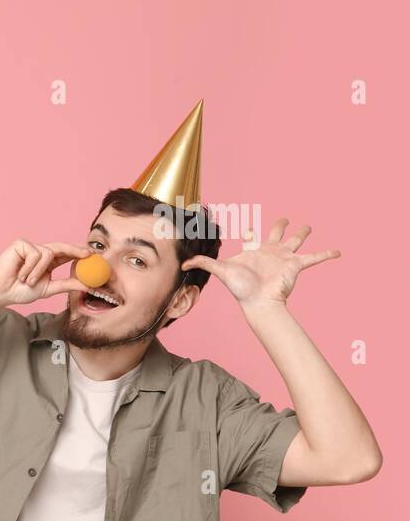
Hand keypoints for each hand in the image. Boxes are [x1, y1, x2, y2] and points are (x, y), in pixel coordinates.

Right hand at [0, 238, 92, 306]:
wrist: (0, 292)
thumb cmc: (20, 291)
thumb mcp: (49, 288)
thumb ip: (67, 285)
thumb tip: (88, 285)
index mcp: (48, 262)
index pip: (66, 255)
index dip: (79, 254)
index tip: (94, 256)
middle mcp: (40, 252)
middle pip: (62, 247)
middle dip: (75, 250)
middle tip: (88, 254)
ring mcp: (30, 247)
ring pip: (48, 253)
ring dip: (38, 272)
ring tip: (27, 281)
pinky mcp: (21, 244)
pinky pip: (35, 254)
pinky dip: (29, 267)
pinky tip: (19, 274)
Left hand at [183, 218, 337, 308]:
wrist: (258, 301)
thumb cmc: (240, 287)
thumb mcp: (221, 270)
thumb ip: (203, 264)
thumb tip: (182, 264)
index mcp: (253, 250)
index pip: (251, 235)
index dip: (250, 229)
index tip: (249, 223)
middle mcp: (270, 251)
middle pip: (276, 233)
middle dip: (280, 225)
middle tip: (284, 219)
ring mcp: (284, 257)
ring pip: (296, 240)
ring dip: (303, 232)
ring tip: (308, 226)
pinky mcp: (296, 265)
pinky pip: (315, 257)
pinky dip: (326, 254)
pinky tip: (338, 251)